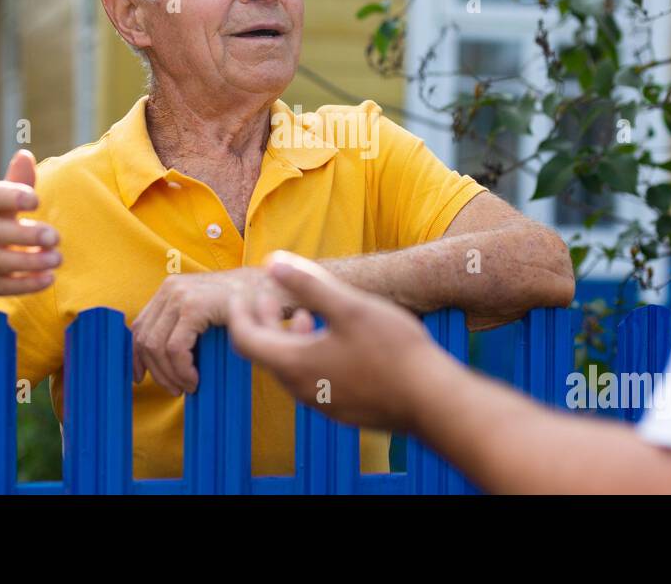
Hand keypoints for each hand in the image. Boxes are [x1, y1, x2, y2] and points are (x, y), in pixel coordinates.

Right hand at [0, 149, 61, 323]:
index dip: (11, 197)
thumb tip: (25, 154)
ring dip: (30, 262)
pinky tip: (48, 279)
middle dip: (26, 236)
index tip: (35, 200)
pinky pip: (0, 286)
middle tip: (55, 237)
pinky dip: (25, 284)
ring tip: (57, 258)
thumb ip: (13, 185)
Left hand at [132, 267, 296, 394]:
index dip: (136, 356)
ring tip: (188, 386)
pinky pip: (175, 348)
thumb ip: (186, 325)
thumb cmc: (249, 305)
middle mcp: (171, 288)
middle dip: (156, 371)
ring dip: (169, 374)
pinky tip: (195, 379)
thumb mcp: (210, 311)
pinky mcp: (194, 306)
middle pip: (144, 339)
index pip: (140, 327)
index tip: (140, 378)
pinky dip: (181, 370)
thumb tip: (161, 358)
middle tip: (174, 389)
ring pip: (157, 346)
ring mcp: (181, 295)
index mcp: (171, 288)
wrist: (276, 289)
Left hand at [227, 251, 453, 431]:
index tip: (241, 292)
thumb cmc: (393, 351)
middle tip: (268, 294)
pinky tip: (335, 340)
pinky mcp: (343, 409)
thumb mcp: (348, 307)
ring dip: (288, 337)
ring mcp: (322, 403)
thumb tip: (272, 262)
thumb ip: (308, 284)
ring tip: (303, 313)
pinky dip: (309, 354)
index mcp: (294, 364)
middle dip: (262, 321)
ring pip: (290, 367)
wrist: (432, 401)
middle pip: (265, 353)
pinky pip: (312, 380)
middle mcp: (300, 389)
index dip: (238, 312)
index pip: (245, 338)